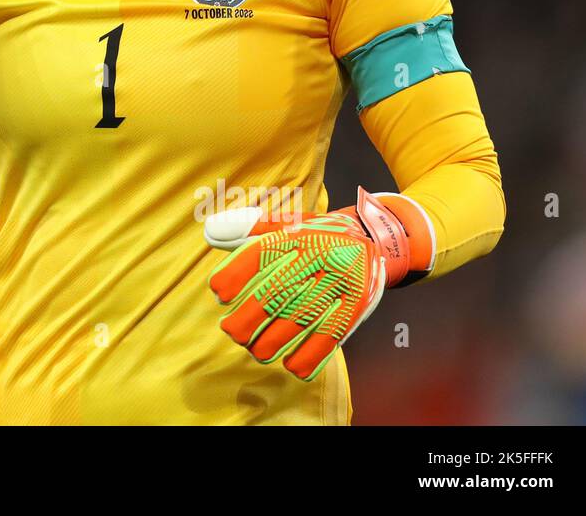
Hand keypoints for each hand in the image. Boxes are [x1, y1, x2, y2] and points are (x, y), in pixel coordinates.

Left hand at [203, 187, 418, 380]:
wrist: (375, 239)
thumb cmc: (318, 234)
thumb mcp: (287, 221)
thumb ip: (248, 227)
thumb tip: (210, 233)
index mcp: (297, 233)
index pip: (258, 254)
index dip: (234, 277)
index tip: (219, 294)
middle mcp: (319, 256)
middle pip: (276, 293)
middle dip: (247, 319)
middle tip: (232, 330)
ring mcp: (339, 282)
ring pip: (299, 320)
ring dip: (271, 342)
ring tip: (256, 349)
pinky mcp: (356, 305)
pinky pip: (329, 337)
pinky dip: (307, 357)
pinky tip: (291, 365)